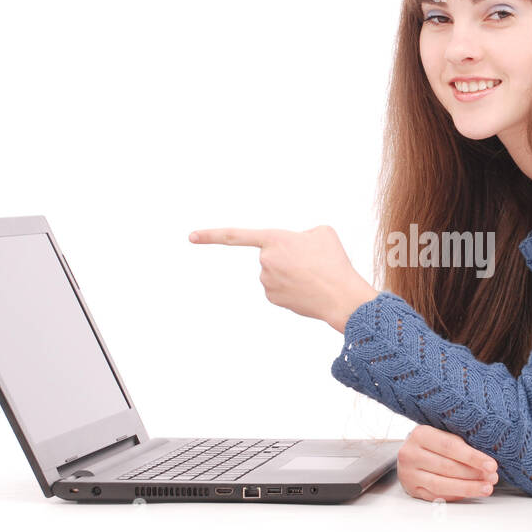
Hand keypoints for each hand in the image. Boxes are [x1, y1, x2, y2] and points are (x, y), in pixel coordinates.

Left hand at [188, 224, 378, 330]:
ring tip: (314, 276)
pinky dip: (292, 287)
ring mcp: (266, 282)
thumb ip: (302, 233)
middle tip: (312, 262)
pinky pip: (279, 287)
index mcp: (273, 240)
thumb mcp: (323, 232)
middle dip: (288, 256)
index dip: (211, 235)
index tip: (191, 237)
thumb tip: (295, 246)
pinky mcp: (272, 298)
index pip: (234, 235)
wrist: (340, 296)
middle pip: (272, 254)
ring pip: (275, 272)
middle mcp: (264, 261)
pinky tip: (307, 289)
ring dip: (292, 272)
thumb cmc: (334, 262)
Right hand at [397, 424, 499, 501]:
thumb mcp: (443, 432)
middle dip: (474, 474)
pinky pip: (437, 496)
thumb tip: (486, 459)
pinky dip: (456, 495)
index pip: (450, 447)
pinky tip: (470, 492)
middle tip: (492, 477)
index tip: (491, 465)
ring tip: (486, 487)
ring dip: (468, 487)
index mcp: (420, 435)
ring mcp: (409, 474)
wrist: (408, 450)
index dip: (473, 457)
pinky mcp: (412, 489)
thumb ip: (460, 442)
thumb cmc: (432, 440)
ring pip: (441, 485)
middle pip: (447, 467)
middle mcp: (411, 454)